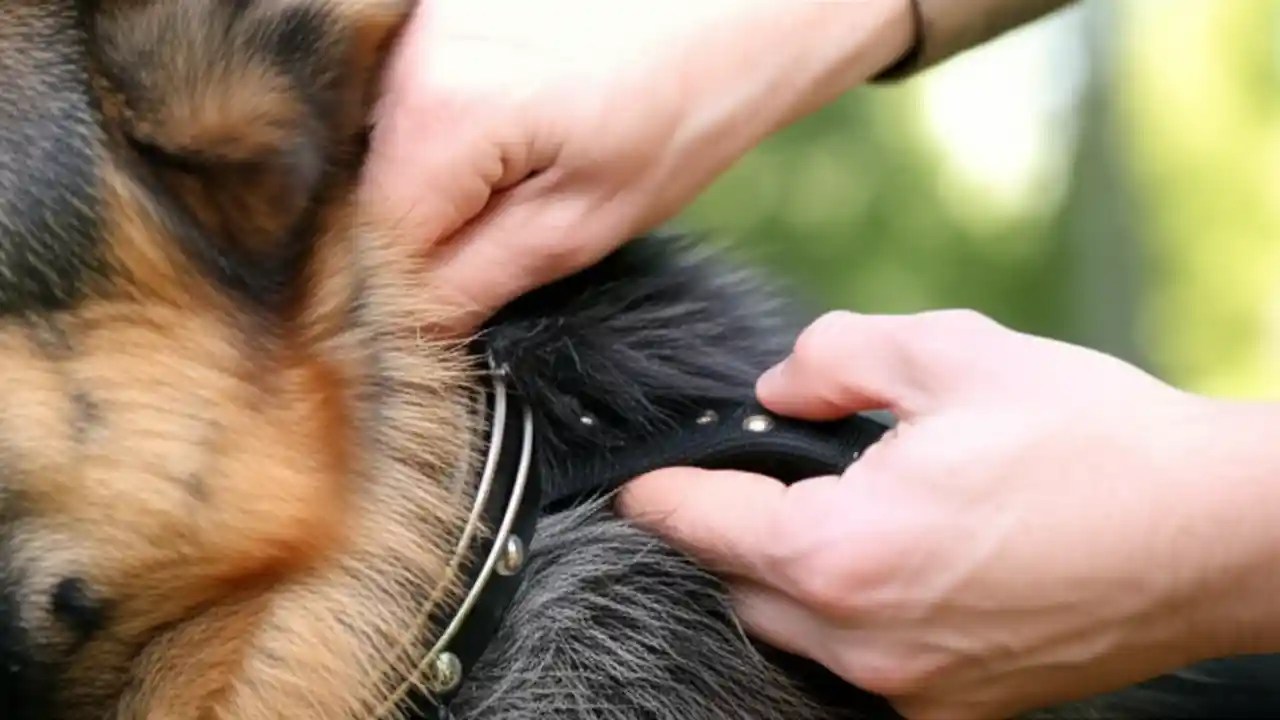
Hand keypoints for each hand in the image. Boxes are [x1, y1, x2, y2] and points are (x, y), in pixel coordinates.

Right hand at [359, 0, 912, 331]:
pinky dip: (437, 140)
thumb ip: (480, 282)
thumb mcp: (586, 223)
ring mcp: (415, 21)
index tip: (445, 322)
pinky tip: (500, 146)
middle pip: (367, 191)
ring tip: (509, 192)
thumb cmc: (688, 105)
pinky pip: (404, 98)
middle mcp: (404, 53)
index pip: (372, 243)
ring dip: (426, 189)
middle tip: (487, 262)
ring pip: (380, 146)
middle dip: (413, 244)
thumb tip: (410, 329)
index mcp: (440, 111)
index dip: (402, 297)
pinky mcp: (434, 11)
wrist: (741, 1)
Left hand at [619, 310, 1279, 718]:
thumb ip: (835, 357)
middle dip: (731, 535)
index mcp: (843, 550)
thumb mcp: (951, 354)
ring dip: (788, 580)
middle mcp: (865, 638)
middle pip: (740, 588)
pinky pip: (860, 666)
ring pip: (795, 635)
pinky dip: (849, 619)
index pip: (700, 526)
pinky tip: (894, 569)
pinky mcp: (958, 708)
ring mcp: (912, 687)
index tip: (641, 482)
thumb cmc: (1094, 442)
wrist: (1216, 533)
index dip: (662, 494)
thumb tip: (778, 388)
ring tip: (835, 519)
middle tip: (765, 481)